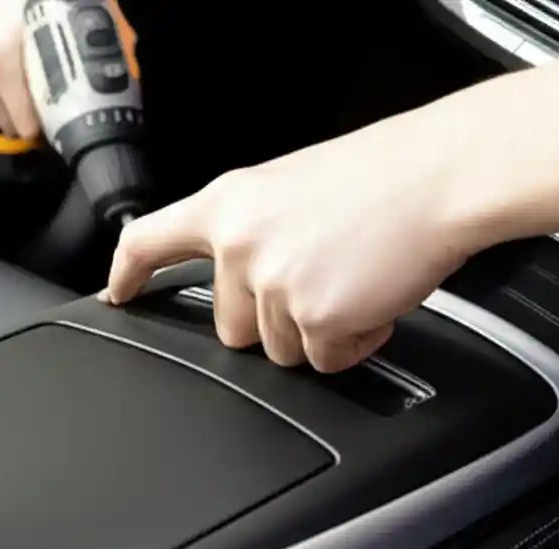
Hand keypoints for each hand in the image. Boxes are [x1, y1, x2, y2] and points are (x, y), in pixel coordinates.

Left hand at [101, 116, 484, 372]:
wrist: (441, 176)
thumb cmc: (382, 177)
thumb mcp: (289, 188)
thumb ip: (251, 231)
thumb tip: (239, 280)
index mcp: (228, 204)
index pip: (148, 240)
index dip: (127, 273)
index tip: (117, 293)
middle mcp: (239, 244)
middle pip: (230, 327)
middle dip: (273, 321)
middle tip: (322, 279)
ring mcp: (273, 284)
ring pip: (279, 349)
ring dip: (318, 330)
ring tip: (355, 279)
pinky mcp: (314, 318)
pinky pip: (324, 361)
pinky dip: (353, 343)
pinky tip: (374, 299)